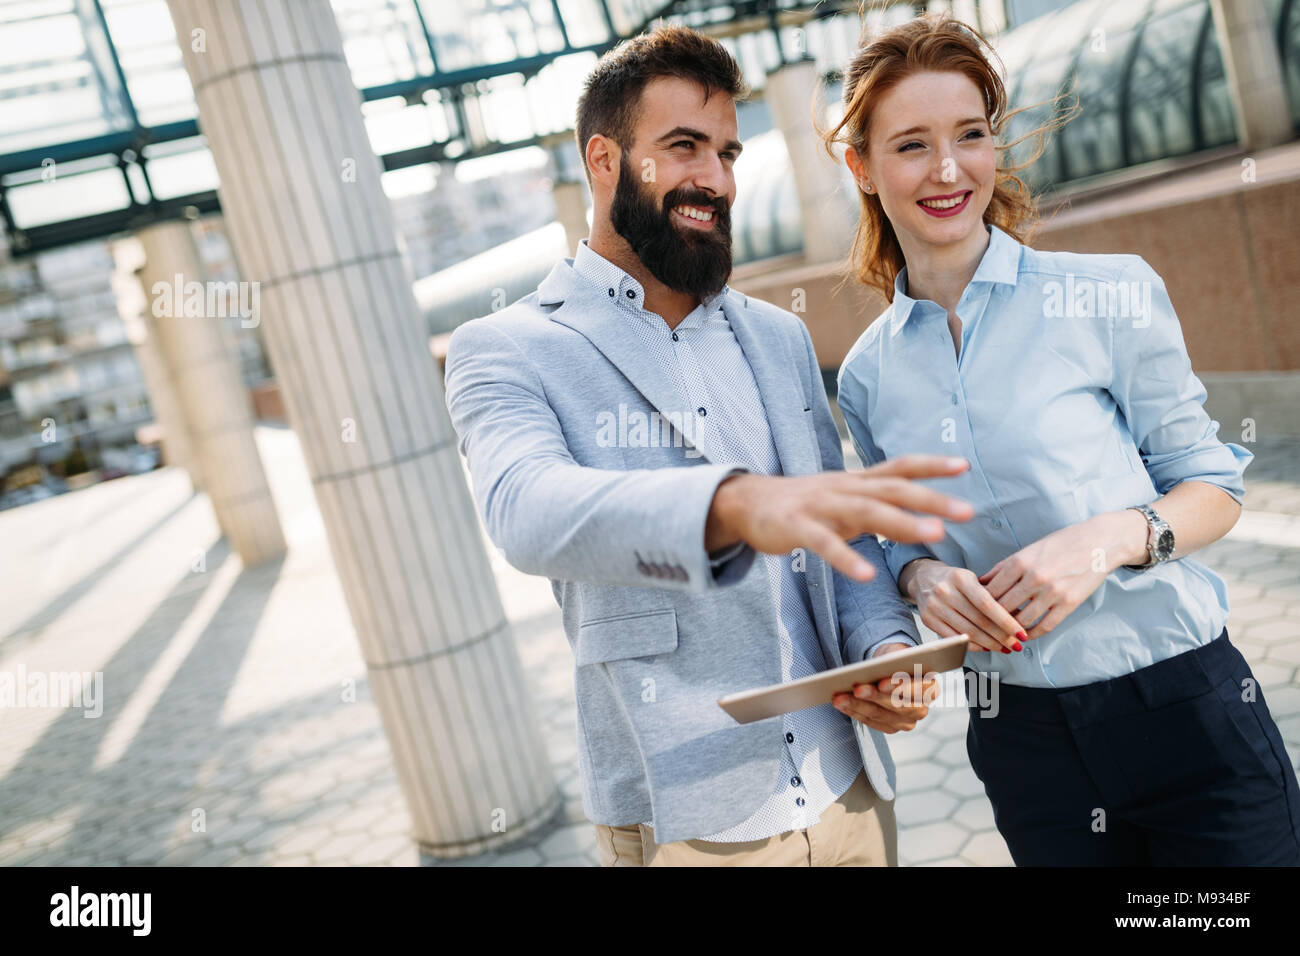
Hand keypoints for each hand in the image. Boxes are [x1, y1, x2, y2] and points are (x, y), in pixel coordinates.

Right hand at [706, 455, 973, 582]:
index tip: (964, 466)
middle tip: (967, 512)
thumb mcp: (844, 497)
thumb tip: (921, 514)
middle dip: (931, 499)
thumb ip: (878, 503)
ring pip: (866, 511)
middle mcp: (844, 488)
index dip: (931, 465)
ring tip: (934, 534)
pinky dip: (847, 558)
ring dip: (902, 522)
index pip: (898, 467)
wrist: (747, 502)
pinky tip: (867, 574)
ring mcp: (821, 506)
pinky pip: (825, 544)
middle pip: (892, 489)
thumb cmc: (803, 504)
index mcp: (856, 481)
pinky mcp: (798, 528)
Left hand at [832, 650, 936, 732]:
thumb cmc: (895, 660)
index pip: (918, 689)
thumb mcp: (898, 653)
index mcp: (931, 688)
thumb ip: (896, 658)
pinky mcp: (891, 728)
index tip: (882, 683)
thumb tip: (883, 665)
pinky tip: (841, 704)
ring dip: (858, 706)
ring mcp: (907, 722)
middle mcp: (922, 709)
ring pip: (880, 715)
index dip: (900, 686)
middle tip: (856, 689)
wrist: (891, 670)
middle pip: (896, 705)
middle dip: (874, 697)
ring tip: (840, 697)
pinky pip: (871, 722)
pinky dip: (854, 712)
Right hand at [905, 559, 1024, 652]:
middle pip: (979, 621)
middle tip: (1016, 644)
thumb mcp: (972, 578)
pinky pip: (954, 639)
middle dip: (1002, 636)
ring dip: (990, 644)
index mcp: (960, 578)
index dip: (1006, 621)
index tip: (1021, 632)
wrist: (923, 578)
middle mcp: (945, 591)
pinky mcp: (927, 620)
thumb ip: (990, 596)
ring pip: (968, 632)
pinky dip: (973, 646)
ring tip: (1004, 648)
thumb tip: (1015, 619)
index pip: (987, 604)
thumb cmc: (953, 580)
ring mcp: (934, 607)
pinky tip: (985, 647)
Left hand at [978, 510, 1147, 638]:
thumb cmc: (1060, 543)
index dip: (979, 604)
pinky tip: (1025, 635)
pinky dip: (1031, 634)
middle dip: (992, 619)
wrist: (1099, 542)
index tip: (975, 611)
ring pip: (1022, 620)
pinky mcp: (1069, 603)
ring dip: (1011, 629)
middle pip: (1002, 608)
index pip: (990, 591)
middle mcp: (1034, 578)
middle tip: (985, 626)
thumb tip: (980, 583)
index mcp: (1020, 562)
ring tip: (1004, 631)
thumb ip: (1004, 567)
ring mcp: (1053, 592)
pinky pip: (1044, 626)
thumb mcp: (1028, 549)